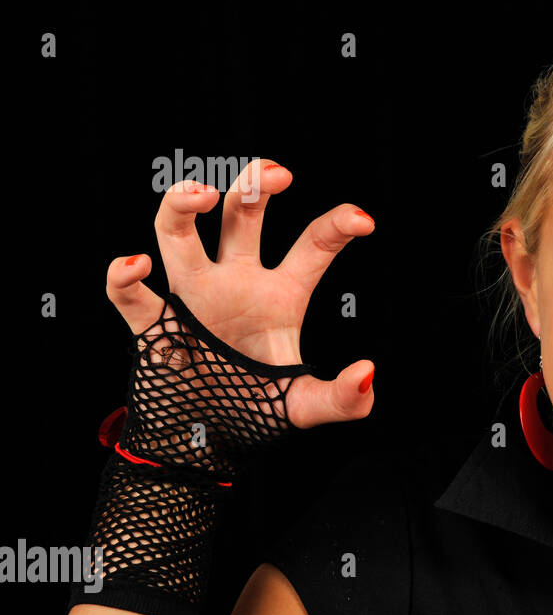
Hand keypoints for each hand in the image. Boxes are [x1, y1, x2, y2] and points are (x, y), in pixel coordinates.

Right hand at [106, 158, 375, 427]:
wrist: (204, 441)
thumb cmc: (255, 410)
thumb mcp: (303, 407)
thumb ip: (341, 400)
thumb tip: (366, 374)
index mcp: (280, 295)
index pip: (312, 246)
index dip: (337, 225)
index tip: (365, 220)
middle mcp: (234, 284)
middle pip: (242, 216)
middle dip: (254, 186)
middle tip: (277, 173)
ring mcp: (191, 299)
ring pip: (177, 233)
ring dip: (182, 206)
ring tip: (201, 194)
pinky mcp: (151, 327)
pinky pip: (129, 295)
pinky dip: (124, 277)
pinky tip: (136, 265)